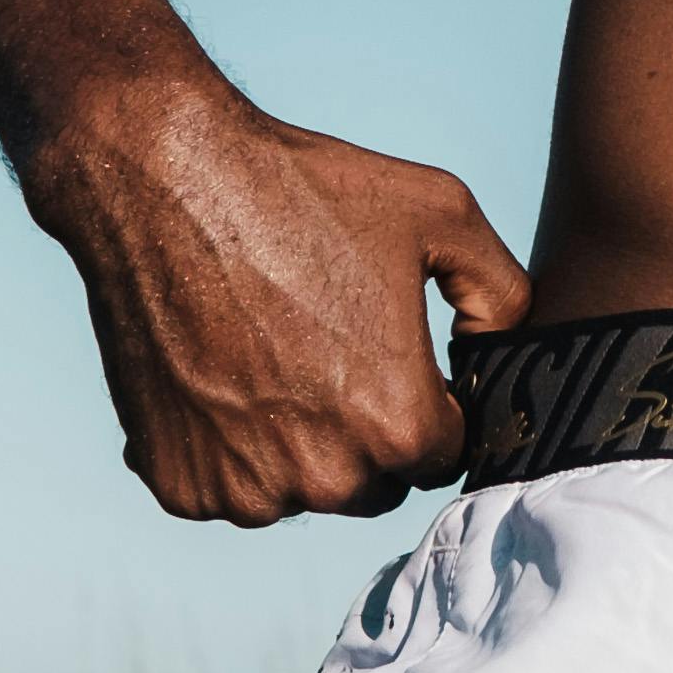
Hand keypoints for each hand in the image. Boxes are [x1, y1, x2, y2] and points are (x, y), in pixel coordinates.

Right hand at [31, 68, 530, 522]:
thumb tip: (503, 348)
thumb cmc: (306, 191)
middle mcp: (324, 477)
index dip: (427, 403)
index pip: (442, 453)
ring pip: (298, 490)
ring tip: (271, 352)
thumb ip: (501, 292)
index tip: (395, 357)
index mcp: (398, 424)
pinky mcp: (179, 483)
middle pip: (374, 482)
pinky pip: (228, 488)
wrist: (168, 182)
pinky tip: (220, 370)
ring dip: (295, 445)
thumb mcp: (443, 213)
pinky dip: (227, 447)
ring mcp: (244, 489)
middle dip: (365, 431)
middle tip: (330, 349)